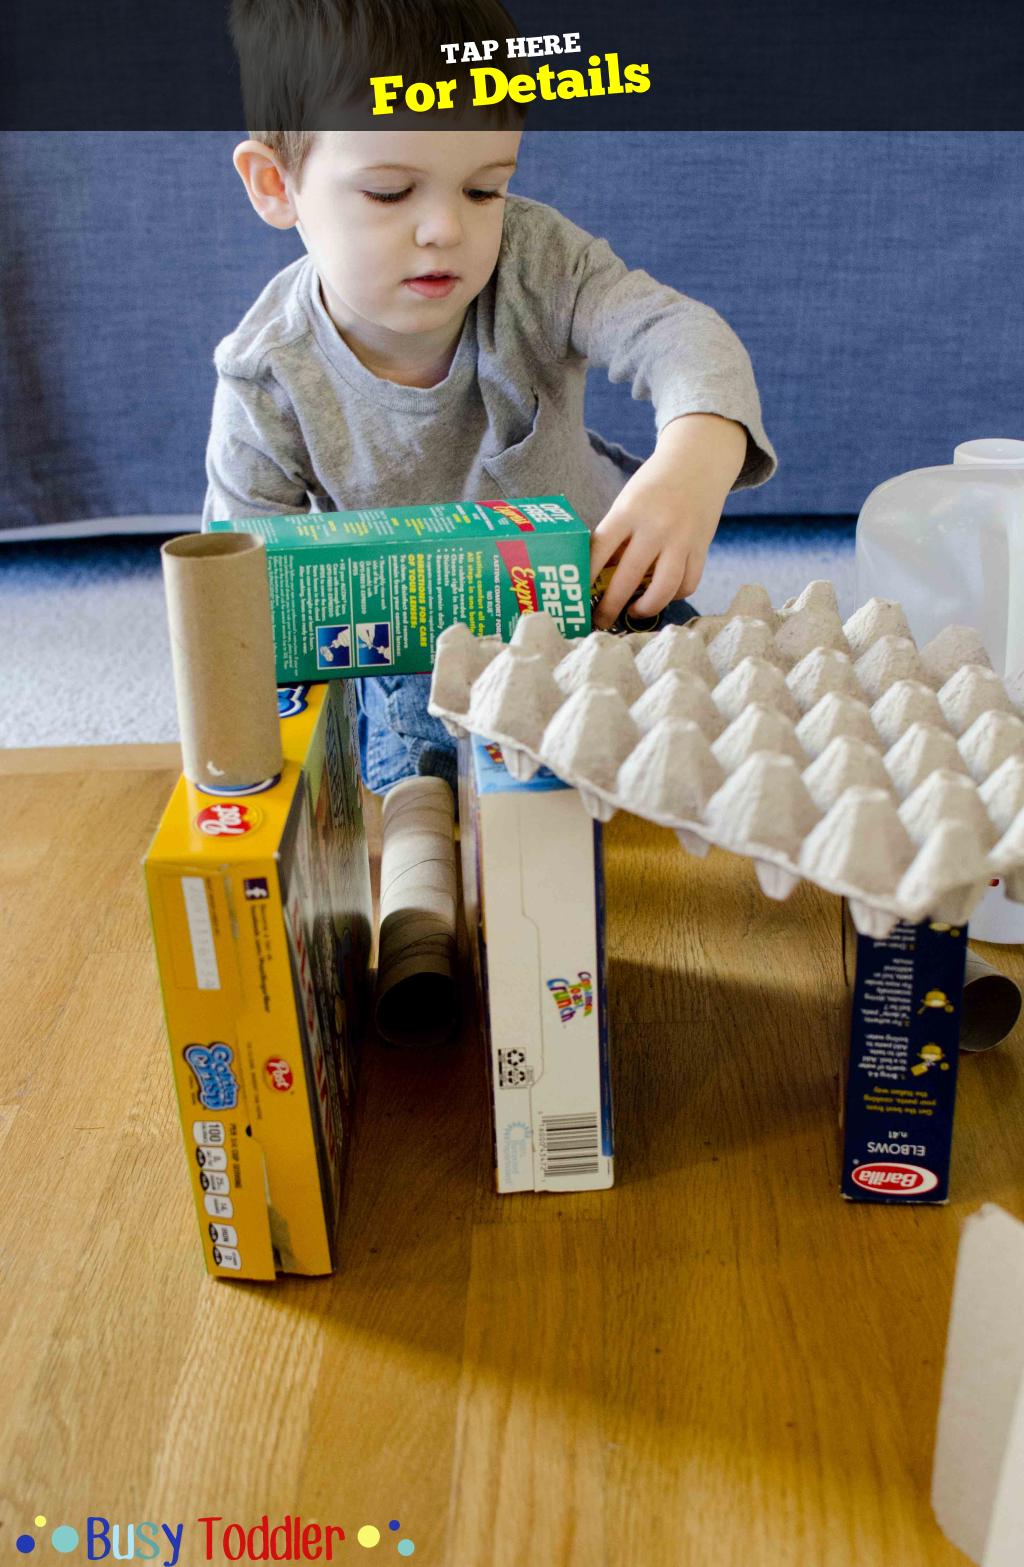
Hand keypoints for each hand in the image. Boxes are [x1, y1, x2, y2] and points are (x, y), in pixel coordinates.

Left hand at [590, 413, 747, 629]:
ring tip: (633, 612)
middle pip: (628, 577)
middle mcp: (656, 525)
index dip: (586, 576)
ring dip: (646, 608)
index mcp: (629, 510)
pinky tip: (661, 595)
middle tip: (600, 621)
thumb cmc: (653, 487)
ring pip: (663, 588)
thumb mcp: (628, 502)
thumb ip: (616, 536)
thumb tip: (600, 578)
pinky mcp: (701, 547)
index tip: (576, 596)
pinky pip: (687, 583)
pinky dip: (673, 596)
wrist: (698, 461)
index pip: (600, 549)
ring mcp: (682, 538)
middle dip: (610, 606)